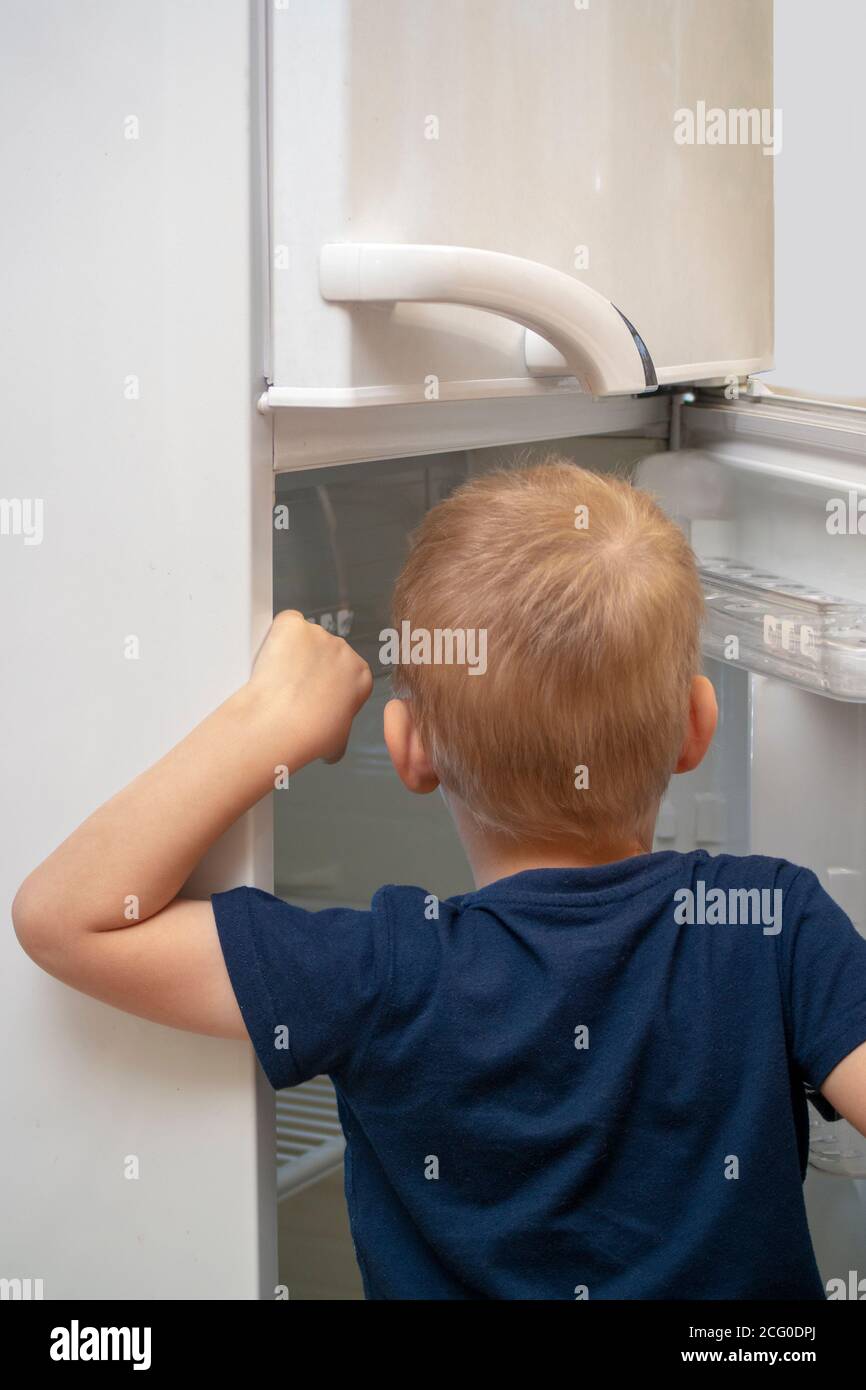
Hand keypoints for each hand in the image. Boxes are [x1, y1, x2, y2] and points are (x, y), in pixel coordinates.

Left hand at [248, 609, 372, 765]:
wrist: (282, 723)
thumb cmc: (312, 735)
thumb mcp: (338, 744)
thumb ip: (340, 734)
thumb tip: (333, 746)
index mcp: (361, 675)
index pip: (346, 671)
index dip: (327, 684)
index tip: (313, 698)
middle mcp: (345, 649)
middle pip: (325, 652)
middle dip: (310, 666)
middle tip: (292, 689)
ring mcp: (319, 634)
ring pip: (303, 638)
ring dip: (292, 652)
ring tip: (278, 678)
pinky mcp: (293, 625)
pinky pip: (286, 622)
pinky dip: (278, 635)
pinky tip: (271, 658)